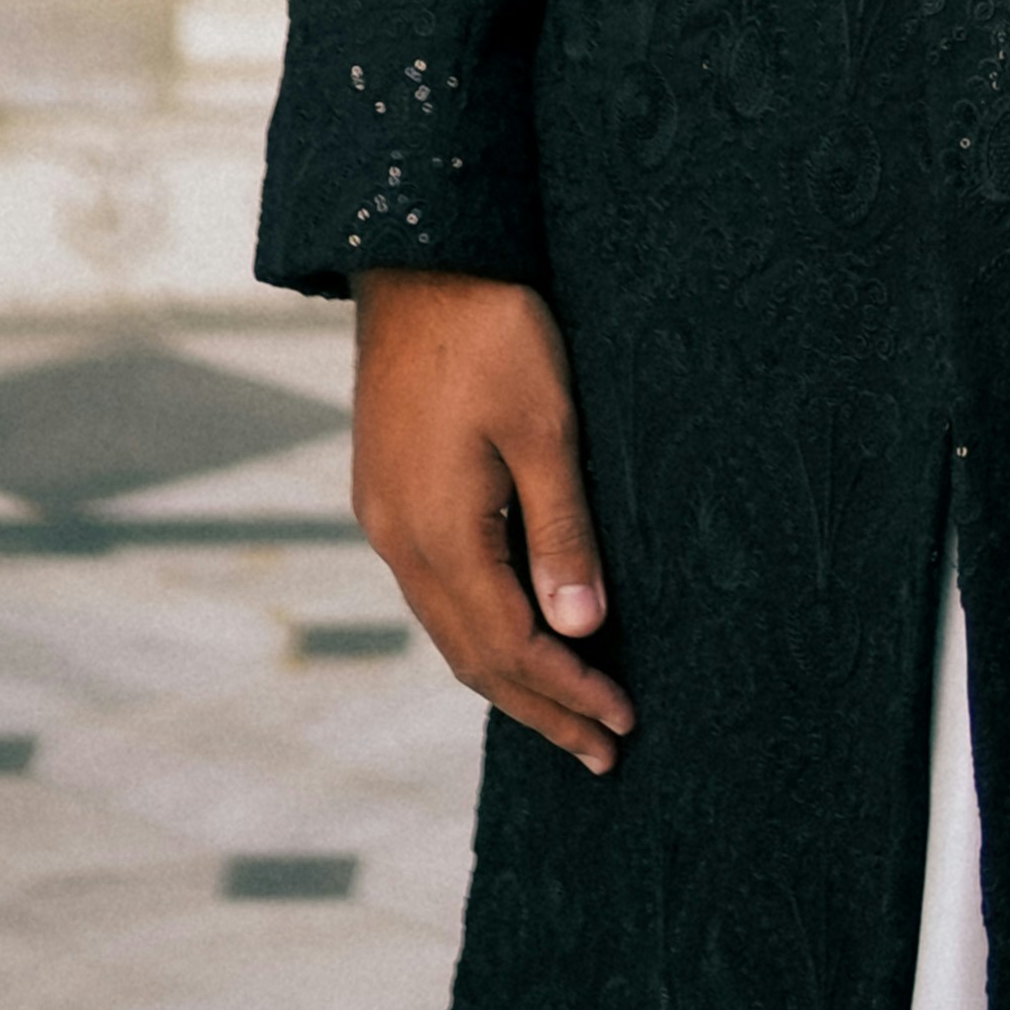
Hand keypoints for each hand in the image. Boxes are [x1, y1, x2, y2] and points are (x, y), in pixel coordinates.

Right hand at [349, 270, 630, 773]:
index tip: (623, 724)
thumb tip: (582, 631)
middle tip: (603, 749)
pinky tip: (513, 632)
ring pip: (449, 627)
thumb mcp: (545, 427)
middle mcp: (400, 541)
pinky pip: (435, 591)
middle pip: (473, 656)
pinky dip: (480, 629)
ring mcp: (386, 518)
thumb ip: (562, 532)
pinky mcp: (389, 493)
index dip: (569, 692)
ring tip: (565, 712)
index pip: (510, 648)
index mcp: (439, 535)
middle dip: (540, 707)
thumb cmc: (493, 331)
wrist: (419, 260)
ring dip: (508, 675)